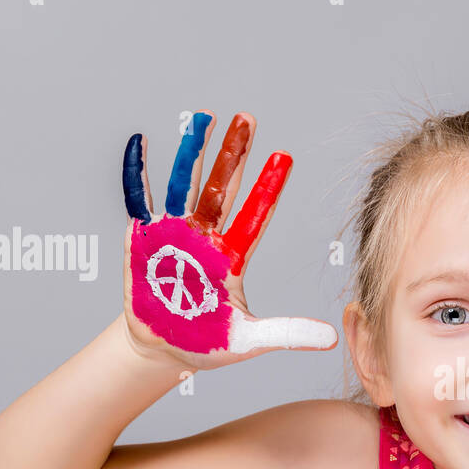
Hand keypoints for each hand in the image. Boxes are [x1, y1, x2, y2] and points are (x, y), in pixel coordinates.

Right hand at [121, 110, 336, 369]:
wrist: (162, 350)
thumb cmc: (206, 343)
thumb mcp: (249, 340)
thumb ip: (287, 333)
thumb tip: (331, 338)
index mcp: (232, 257)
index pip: (255, 215)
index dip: (267, 187)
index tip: (284, 157)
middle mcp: (206, 238)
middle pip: (222, 188)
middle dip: (234, 154)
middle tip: (248, 119)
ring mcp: (174, 234)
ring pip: (185, 185)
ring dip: (193, 152)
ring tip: (203, 118)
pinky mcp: (142, 238)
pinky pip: (139, 199)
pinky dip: (137, 173)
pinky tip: (141, 142)